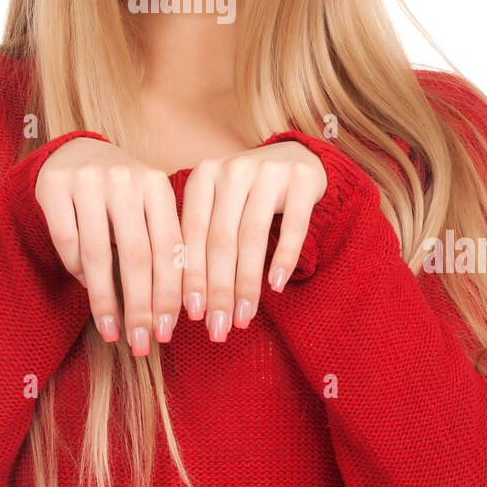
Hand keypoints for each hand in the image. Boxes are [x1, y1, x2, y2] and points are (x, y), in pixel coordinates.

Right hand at [34, 137, 183, 355]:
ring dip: (105, 301)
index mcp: (157, 185)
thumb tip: (173, 313)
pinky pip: (67, 243)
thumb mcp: (148, 209)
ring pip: (98, 255)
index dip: (169, 294)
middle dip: (140, 306)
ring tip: (111, 331)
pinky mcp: (55, 186)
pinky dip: (76, 270)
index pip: (169, 249)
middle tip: (141, 343)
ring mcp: (89, 180)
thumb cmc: (121, 196)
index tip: (166, 332)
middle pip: (137, 256)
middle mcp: (126, 178)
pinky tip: (84, 285)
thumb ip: (162, 246)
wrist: (75, 155)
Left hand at [180, 142, 326, 341]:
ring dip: (246, 284)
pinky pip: (294, 226)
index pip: (193, 234)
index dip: (192, 277)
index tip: (191, 315)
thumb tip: (185, 303)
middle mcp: (233, 170)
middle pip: (220, 240)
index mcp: (203, 176)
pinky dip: (283, 259)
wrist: (294, 158)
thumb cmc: (246, 194)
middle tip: (218, 327)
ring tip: (244, 317)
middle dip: (218, 290)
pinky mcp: (301, 180)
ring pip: (252, 237)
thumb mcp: (217, 206)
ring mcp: (268, 171)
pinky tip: (275, 286)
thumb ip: (201, 239)